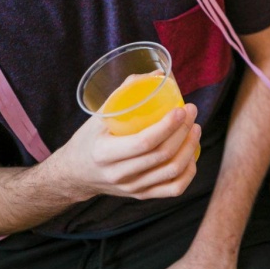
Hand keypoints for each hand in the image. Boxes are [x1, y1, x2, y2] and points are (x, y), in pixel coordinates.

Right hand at [51, 103, 200, 200]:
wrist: (74, 175)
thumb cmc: (88, 140)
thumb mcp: (98, 116)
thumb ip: (124, 94)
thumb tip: (157, 73)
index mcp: (104, 153)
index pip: (143, 143)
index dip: (167, 126)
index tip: (181, 109)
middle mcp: (118, 175)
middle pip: (162, 156)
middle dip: (183, 131)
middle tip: (192, 112)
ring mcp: (131, 188)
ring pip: (171, 172)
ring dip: (190, 148)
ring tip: (195, 128)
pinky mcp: (141, 195)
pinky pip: (173, 189)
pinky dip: (189, 172)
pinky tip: (191, 154)